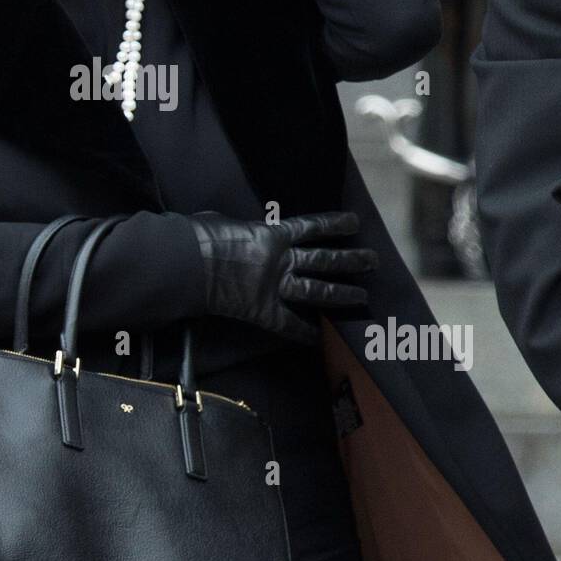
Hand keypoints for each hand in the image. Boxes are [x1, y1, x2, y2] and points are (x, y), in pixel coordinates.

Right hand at [187, 209, 377, 347]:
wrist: (187, 264)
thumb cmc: (200, 237)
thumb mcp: (223, 221)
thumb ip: (238, 227)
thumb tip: (228, 228)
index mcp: (272, 234)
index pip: (312, 226)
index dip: (335, 224)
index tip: (355, 223)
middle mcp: (280, 259)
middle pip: (324, 260)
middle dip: (351, 260)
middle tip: (372, 261)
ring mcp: (274, 286)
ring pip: (316, 290)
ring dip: (342, 294)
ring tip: (362, 297)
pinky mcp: (263, 311)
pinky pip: (290, 324)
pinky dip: (306, 333)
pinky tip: (321, 339)